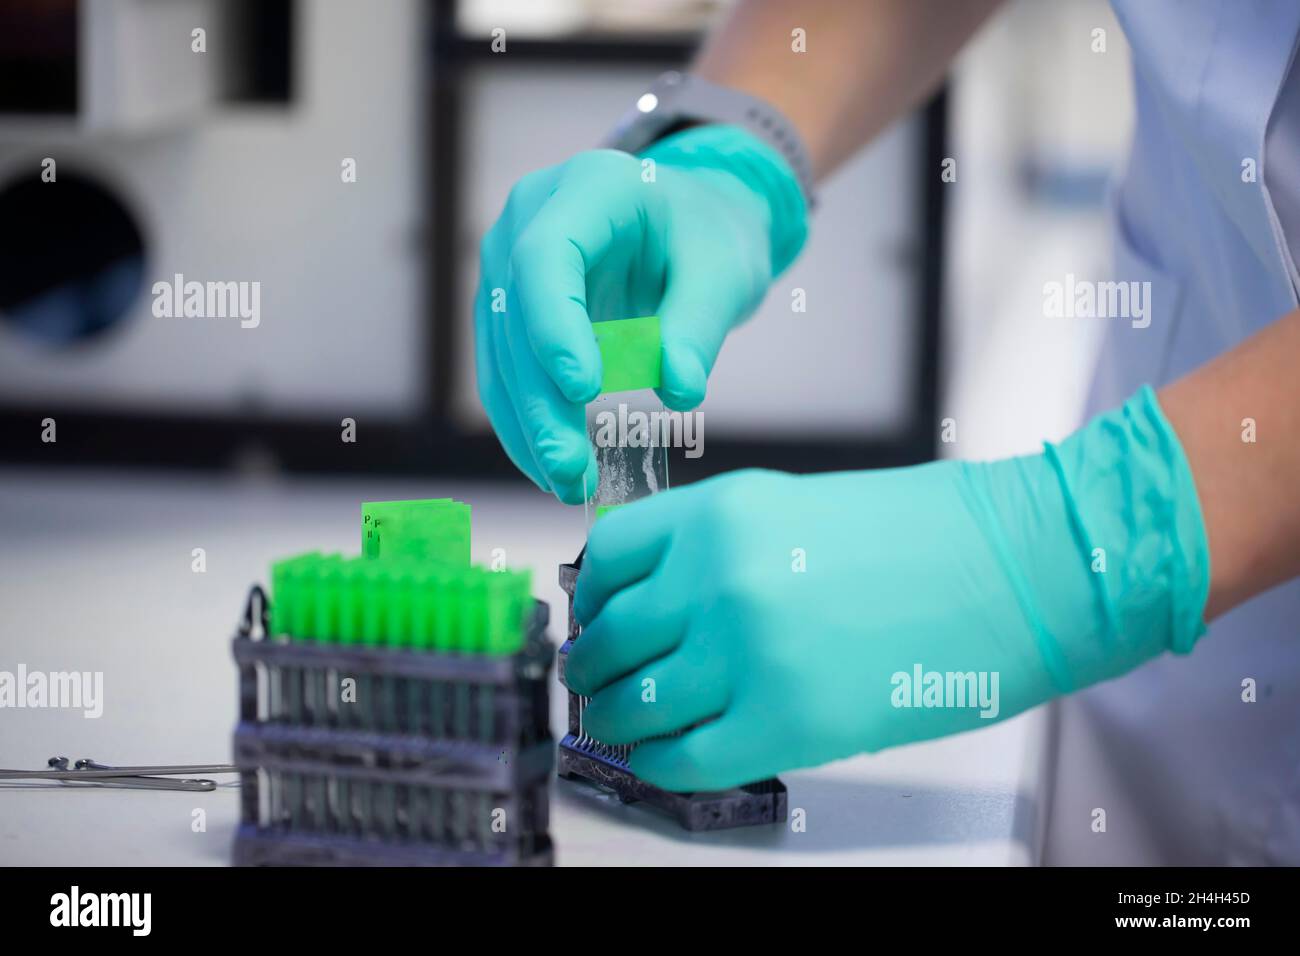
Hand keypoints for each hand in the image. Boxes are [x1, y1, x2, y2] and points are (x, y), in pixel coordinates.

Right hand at [473, 125, 806, 503]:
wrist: (688, 225)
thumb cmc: (708, 238)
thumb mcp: (724, 273)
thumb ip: (699, 326)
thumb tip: (681, 390)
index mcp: (588, 187)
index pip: (546, 257)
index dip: (555, 326)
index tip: (585, 390)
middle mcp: (528, 218)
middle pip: (515, 315)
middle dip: (540, 401)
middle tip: (571, 470)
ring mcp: (507, 262)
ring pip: (499, 352)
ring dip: (527, 425)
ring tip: (567, 484)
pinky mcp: (506, 307)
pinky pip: (503, 370)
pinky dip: (524, 421)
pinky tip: (550, 467)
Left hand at [565, 388, 1210, 790]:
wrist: (1013, 570)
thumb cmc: (923, 536)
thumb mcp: (793, 507)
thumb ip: (716, 546)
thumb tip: (655, 596)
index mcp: (718, 514)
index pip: (608, 557)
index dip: (593, 594)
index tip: (597, 613)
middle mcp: (716, 580)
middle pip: (609, 636)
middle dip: (594, 663)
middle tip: (595, 677)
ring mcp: (745, 655)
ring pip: (632, 702)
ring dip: (614, 716)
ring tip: (619, 720)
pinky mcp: (784, 725)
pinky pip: (680, 758)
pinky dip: (655, 762)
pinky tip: (659, 755)